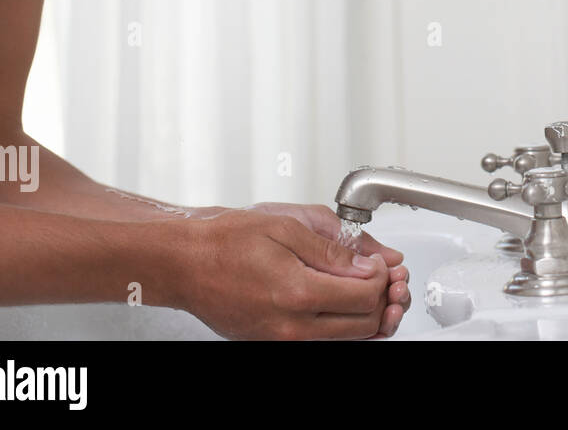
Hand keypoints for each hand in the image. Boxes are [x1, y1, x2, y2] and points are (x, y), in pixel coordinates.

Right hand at [174, 208, 401, 339]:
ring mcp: (282, 340)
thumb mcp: (288, 226)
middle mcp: (292, 326)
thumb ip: (336, 248)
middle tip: (382, 272)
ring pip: (348, 337)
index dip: (383, 275)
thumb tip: (375, 260)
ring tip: (366, 284)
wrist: (184, 263)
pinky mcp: (275, 342)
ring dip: (367, 313)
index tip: (379, 259)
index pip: (366, 296)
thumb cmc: (226, 240)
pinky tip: (342, 297)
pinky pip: (324, 339)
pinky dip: (342, 322)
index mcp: (297, 292)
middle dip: (382, 297)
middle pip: (364, 324)